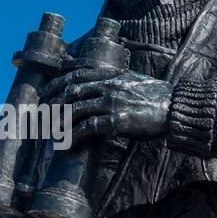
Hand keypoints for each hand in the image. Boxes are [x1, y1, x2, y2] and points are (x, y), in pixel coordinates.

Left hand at [43, 67, 172, 142]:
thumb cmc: (157, 96)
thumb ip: (116, 81)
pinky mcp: (117, 120)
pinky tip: (65, 143)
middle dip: (53, 103)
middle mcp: (109, 86)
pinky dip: (73, 136)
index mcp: (112, 75)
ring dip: (59, 122)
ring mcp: (112, 102)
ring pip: (75, 109)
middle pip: (71, 91)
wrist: (176, 107)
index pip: (78, 74)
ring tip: (48, 132)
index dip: (58, 82)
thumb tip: (102, 85)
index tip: (45, 91)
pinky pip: (88, 127)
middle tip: (40, 114)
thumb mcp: (134, 81)